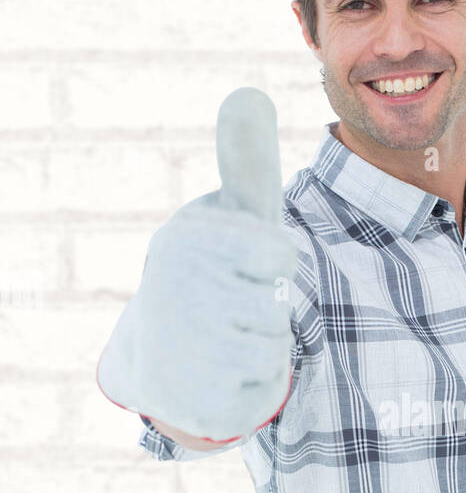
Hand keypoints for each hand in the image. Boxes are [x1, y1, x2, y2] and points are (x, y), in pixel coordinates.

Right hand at [96, 88, 298, 440]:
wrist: (161, 352)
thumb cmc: (213, 271)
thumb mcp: (232, 215)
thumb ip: (246, 162)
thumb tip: (247, 91)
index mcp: (190, 241)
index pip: (278, 256)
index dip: (274, 263)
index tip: (246, 261)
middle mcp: (177, 293)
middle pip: (276, 305)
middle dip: (267, 307)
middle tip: (231, 304)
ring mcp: (182, 349)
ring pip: (271, 347)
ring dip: (263, 345)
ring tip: (228, 336)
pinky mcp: (195, 401)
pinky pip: (262, 389)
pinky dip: (255, 384)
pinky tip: (224, 372)